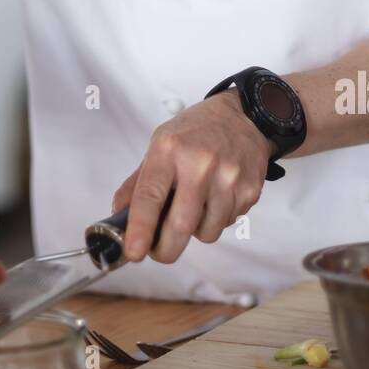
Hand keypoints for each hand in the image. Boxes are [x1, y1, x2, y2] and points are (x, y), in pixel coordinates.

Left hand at [111, 93, 274, 263]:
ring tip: (195, 207)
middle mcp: (199, 163)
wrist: (243, 116)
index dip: (140, 229)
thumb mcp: (160, 144)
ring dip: (195, 231)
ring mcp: (228, 177)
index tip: (133, 252)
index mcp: (169, 149)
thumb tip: (119, 216)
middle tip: (159, 251)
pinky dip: (217, 220)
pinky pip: (227, 224)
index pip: (149, 196)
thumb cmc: (197, 131)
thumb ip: (138, 182)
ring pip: (206, 232)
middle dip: (166, 249)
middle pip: (180, 225)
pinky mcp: (249, 190)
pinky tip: (216, 198)